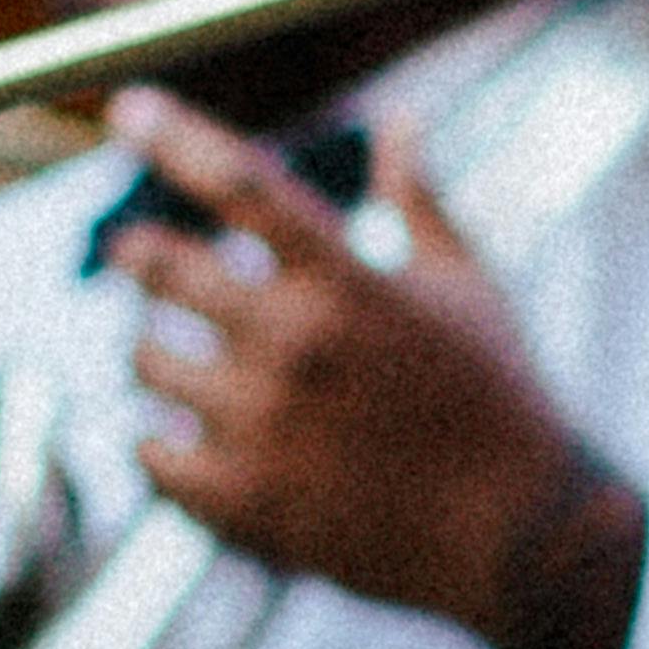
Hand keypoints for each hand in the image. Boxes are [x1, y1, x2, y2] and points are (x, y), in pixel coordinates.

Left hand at [106, 88, 648, 648]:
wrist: (521, 538)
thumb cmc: (500, 399)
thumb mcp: (470, 286)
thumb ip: (418, 200)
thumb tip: (400, 119)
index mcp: (348, 282)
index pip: (238, 183)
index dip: (173, 136)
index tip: (127, 111)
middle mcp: (296, 345)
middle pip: (161, 266)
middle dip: (136, 252)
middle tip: (132, 253)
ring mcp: (264, 427)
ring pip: (144, 360)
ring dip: (148, 350)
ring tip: (168, 357)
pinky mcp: (245, 505)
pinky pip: (149, 454)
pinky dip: (153, 440)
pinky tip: (174, 436)